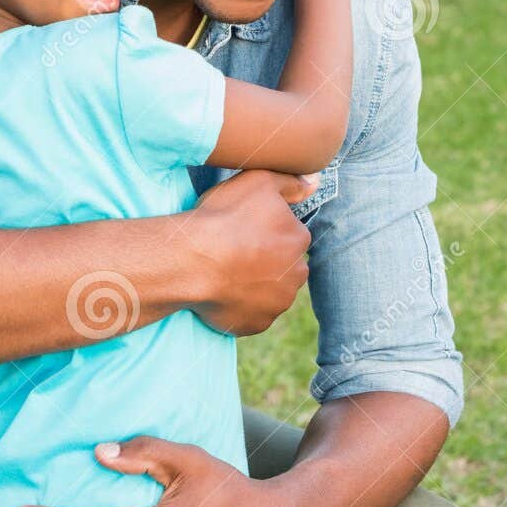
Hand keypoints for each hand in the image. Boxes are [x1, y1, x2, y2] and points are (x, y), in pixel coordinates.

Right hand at [185, 169, 313, 335]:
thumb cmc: (224, 218)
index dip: (266, 231)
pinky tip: (222, 292)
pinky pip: (253, 314)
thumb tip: (314, 183)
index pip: (290, 235)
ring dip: (256, 285)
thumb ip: (290, 182)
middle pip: (285, 266)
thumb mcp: (258, 181)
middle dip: (267, 261)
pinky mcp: (257, 324)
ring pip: (271, 292)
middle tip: (235, 252)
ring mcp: (277, 304)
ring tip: (226, 273)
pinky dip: (241, 306)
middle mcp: (295, 275)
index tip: (243, 230)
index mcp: (298, 239)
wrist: (192, 261)